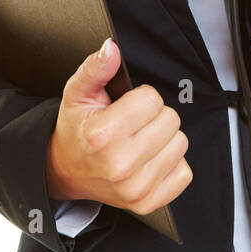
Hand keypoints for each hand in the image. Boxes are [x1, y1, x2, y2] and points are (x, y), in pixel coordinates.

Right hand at [46, 38, 191, 214]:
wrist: (66, 171)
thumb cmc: (77, 129)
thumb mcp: (78, 93)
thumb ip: (96, 68)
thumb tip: (112, 48)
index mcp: (102, 135)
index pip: (152, 99)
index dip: (140, 98)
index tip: (124, 107)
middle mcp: (119, 165)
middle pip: (171, 120)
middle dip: (154, 117)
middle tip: (132, 125)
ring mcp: (135, 189)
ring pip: (181, 144)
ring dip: (164, 140)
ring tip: (139, 142)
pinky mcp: (147, 203)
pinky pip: (184, 173)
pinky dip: (171, 164)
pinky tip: (148, 161)